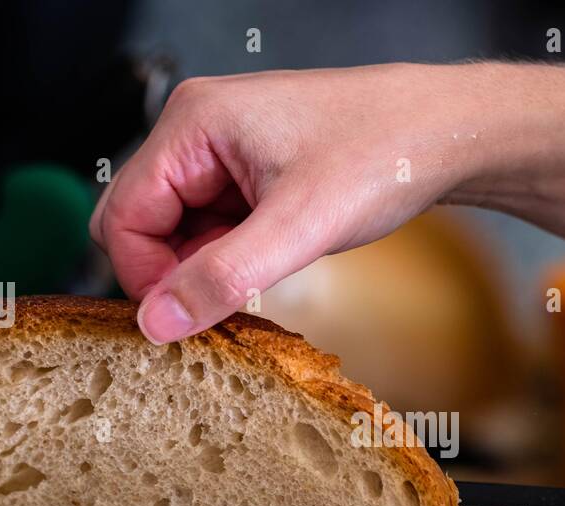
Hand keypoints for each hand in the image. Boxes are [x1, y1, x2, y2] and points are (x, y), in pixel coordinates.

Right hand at [89, 63, 515, 342]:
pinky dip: (232, 257)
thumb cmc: (382, 154)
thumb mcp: (299, 228)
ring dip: (208, 267)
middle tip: (229, 300)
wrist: (443, 134)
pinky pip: (213, 227)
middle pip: (142, 223)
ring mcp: (222, 151)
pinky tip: (275, 261)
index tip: (186, 319)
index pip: (121, 217)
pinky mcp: (248, 173)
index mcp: (192, 124)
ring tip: (268, 273)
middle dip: (175, 272)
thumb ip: (221, 276)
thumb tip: (157, 322)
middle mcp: (197, 130)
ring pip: (178, 231)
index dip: (146, 277)